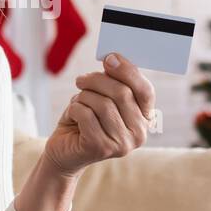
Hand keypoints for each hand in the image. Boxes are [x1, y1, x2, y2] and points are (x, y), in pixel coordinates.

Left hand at [42, 52, 154, 177]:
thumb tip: (113, 60)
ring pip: (102, 103)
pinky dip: (74, 108)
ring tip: (78, 103)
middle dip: (97, 80)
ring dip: (83, 97)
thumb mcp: (102, 98)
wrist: (65, 152)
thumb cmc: (84, 121)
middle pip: (122, 93)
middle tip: (81, 80)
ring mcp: (122, 144)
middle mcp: (139, 134)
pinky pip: (86, 114)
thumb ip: (114, 82)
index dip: (128, 71)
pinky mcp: (101, 148)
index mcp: (145, 119)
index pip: (145, 91)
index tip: (109, 58)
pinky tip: (73, 116)